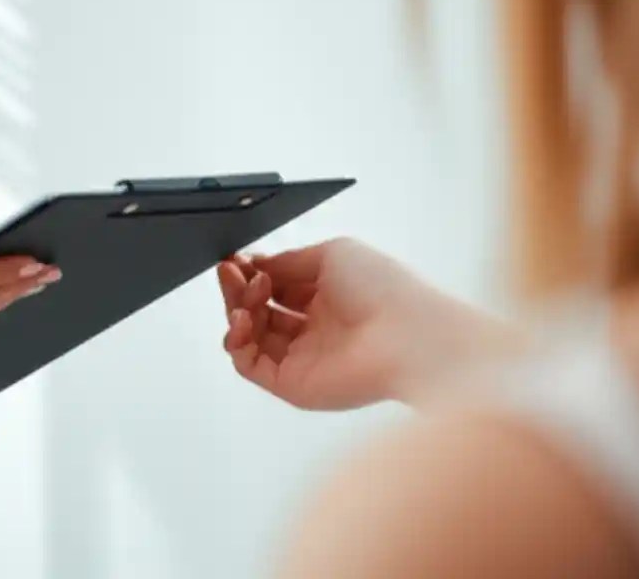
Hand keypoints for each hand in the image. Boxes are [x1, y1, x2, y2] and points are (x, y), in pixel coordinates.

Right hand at [218, 238, 513, 408]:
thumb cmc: (385, 291)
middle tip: (230, 273)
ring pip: (250, 337)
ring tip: (246, 295)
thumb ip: (288, 260)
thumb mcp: (333, 254)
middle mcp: (315, 329)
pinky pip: (249, 365)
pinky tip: (243, 321)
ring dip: (237, 311)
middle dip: (239, 289)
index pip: (276, 287)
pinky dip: (237, 343)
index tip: (236, 262)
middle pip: (258, 310)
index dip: (253, 274)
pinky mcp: (293, 384)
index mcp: (327, 298)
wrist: (408, 335)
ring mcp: (303, 358)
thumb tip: (257, 263)